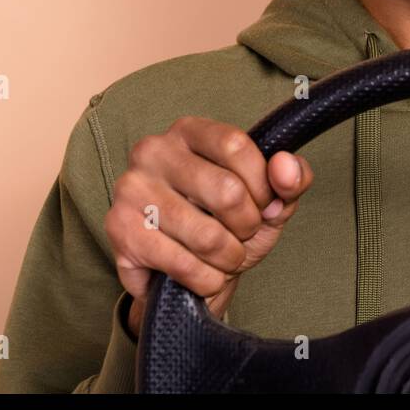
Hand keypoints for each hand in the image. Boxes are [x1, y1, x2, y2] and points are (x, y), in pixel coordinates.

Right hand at [106, 116, 313, 337]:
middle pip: (226, 191)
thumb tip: (286, 166)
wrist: (182, 275)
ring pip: (207, 235)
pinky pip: (183, 264)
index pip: (237, 145)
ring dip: (228, 258)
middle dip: (247, 226)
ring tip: (223, 257)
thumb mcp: (266, 199)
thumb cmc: (224, 225)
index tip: (265, 205)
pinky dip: (206, 279)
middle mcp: (154, 151)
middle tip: (241, 236)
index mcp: (190, 131)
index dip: (262, 185)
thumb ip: (289, 178)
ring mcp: (132, 189)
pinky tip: (202, 274)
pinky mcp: (119, 230)